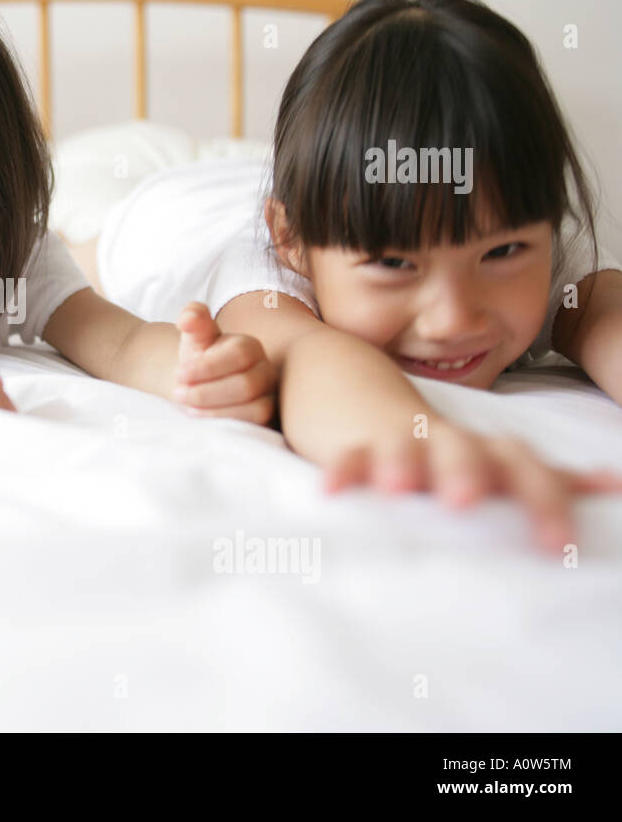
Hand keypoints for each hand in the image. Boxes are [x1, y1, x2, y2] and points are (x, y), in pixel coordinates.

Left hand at [172, 302, 275, 425]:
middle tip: (179, 393)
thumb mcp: (194, 337)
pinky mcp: (268, 421)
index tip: (178, 374)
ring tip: (188, 407)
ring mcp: (270, 398)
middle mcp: (266, 372)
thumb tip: (186, 318)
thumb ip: (192, 319)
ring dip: (215, 411)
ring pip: (255, 409)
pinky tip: (200, 419)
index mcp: (251, 347)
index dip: (206, 366)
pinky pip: (256, 427)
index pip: (239, 354)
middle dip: (206, 392)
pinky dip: (225, 424)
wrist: (198, 385)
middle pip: (246, 385)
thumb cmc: (200, 358)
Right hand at [324, 419, 621, 552]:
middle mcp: (446, 443)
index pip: (525, 469)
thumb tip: (612, 484)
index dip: (544, 500)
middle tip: (467, 502)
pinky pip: (348, 454)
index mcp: (484, 452)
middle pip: (466, 450)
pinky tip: (334, 491)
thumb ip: (543, 476)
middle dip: (468, 472)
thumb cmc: (432, 443)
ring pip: (404, 445)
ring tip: (397, 487)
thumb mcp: (489, 457)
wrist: (353, 382)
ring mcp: (398, 441)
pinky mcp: (353, 443)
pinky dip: (343, 469)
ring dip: (402, 462)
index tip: (556, 545)